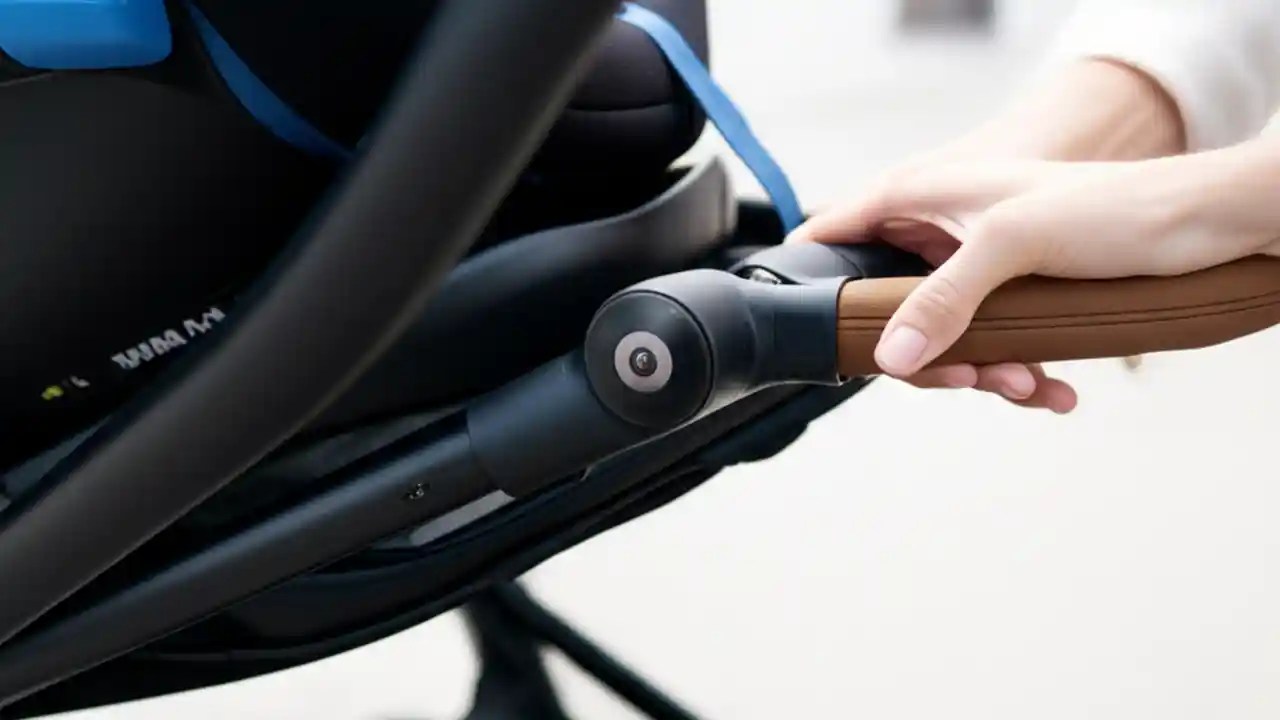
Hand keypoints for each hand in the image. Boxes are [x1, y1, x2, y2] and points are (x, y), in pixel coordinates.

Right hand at [791, 148, 1279, 411]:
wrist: (1188, 223)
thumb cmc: (1100, 202)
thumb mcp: (1007, 245)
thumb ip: (942, 301)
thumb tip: (891, 357)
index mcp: (916, 196)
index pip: (831, 233)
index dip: (809, 278)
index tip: (804, 330)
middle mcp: (933, 230)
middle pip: (883, 306)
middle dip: (926, 354)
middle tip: (963, 374)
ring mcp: (967, 266)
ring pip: (938, 337)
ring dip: (981, 371)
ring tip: (1028, 383)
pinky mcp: (1003, 295)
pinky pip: (986, 347)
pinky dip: (1016, 375)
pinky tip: (1050, 390)